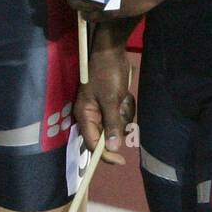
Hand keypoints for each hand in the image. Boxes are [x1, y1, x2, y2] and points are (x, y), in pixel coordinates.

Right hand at [75, 43, 135, 165]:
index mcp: (85, 115)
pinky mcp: (110, 103)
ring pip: (117, 125)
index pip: (92, 144)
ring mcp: (101, 109)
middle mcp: (91, 115)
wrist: (112, 51)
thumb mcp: (111, 100)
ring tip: (124, 98)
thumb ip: (112, 124)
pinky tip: (126, 95)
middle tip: (123, 109)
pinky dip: (126, 108)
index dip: (106, 154)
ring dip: (124, 115)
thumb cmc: (107, 74)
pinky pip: (121, 115)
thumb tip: (113, 148)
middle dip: (119, 126)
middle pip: (106, 135)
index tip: (122, 161)